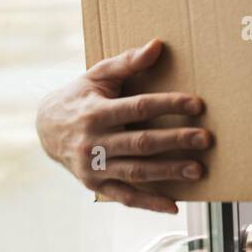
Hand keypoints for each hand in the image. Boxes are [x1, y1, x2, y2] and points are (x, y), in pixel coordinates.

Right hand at [36, 38, 210, 213]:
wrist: (46, 129)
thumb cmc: (80, 96)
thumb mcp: (97, 75)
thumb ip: (127, 62)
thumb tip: (157, 46)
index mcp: (95, 112)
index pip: (138, 108)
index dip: (169, 105)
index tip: (197, 104)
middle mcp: (93, 142)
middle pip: (141, 143)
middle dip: (176, 140)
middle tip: (205, 139)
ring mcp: (93, 167)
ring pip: (137, 172)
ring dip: (169, 172)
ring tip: (198, 169)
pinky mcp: (95, 185)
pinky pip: (125, 197)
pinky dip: (149, 203)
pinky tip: (174, 206)